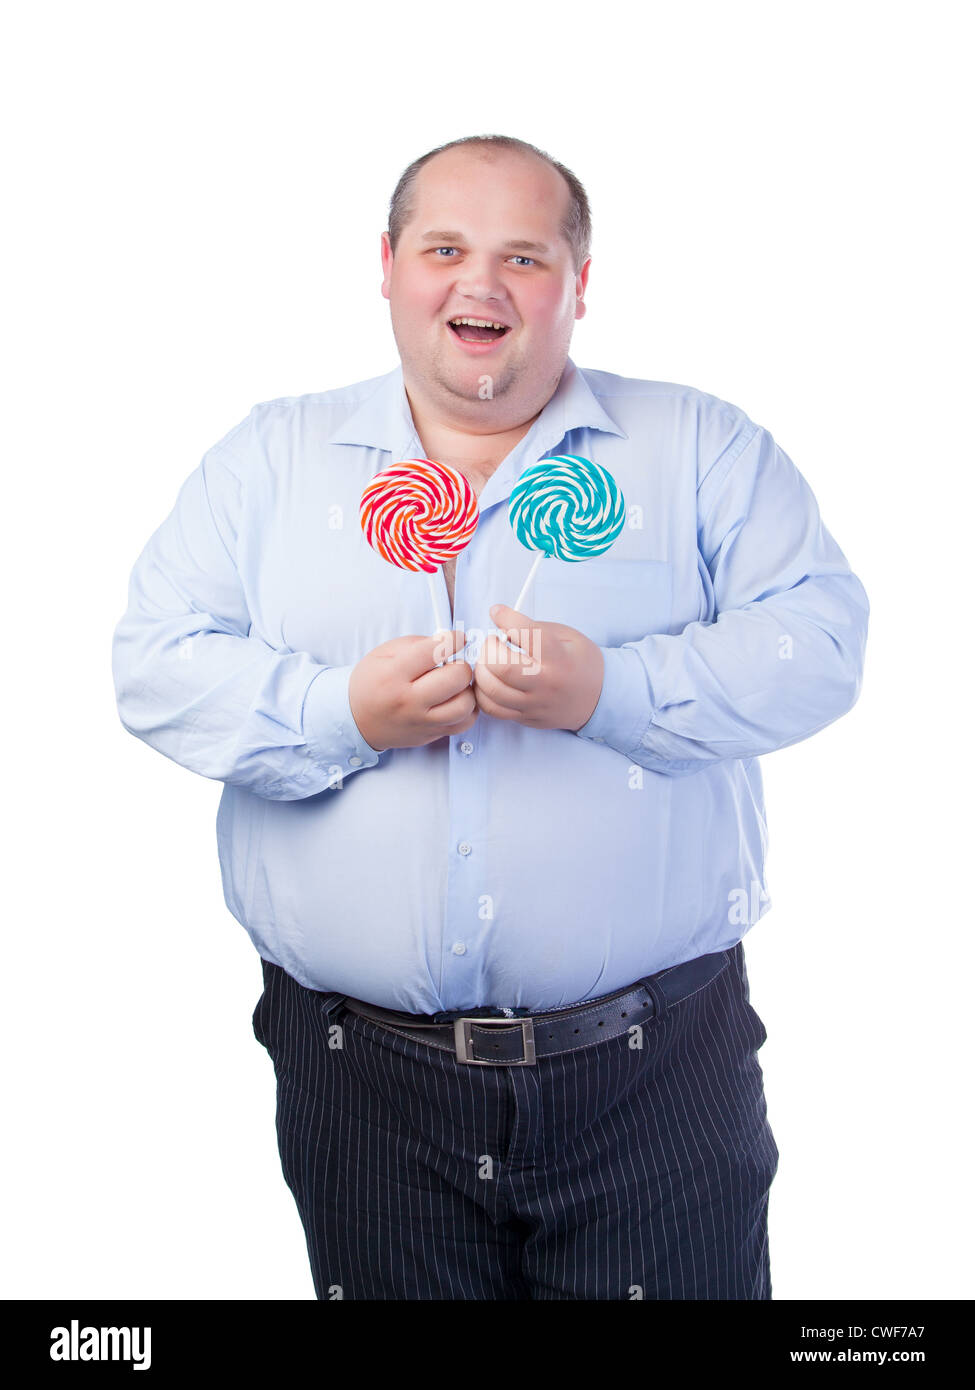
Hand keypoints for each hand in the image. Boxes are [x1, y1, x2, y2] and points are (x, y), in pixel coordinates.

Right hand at [349, 630, 476, 751]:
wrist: (356, 719)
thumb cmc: (371, 682)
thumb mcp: (383, 653)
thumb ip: (416, 644)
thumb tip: (448, 643)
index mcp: (393, 675)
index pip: (434, 652)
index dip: (452, 640)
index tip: (457, 638)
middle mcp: (409, 701)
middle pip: (456, 678)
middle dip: (461, 665)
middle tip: (454, 664)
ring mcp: (421, 722)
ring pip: (465, 704)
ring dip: (466, 689)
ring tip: (455, 685)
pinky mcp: (430, 735)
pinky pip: (463, 723)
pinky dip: (467, 710)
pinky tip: (456, 700)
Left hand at [472, 604, 603, 731]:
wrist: (600, 698)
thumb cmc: (581, 662)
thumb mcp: (567, 636)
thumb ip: (535, 628)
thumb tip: (500, 623)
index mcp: (558, 657)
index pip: (523, 633)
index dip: (504, 617)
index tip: (497, 612)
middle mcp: (545, 683)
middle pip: (500, 666)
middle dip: (488, 648)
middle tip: (493, 642)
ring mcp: (535, 704)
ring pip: (492, 690)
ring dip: (482, 670)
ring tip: (489, 661)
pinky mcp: (527, 718)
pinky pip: (494, 709)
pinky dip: (483, 693)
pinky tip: (490, 680)